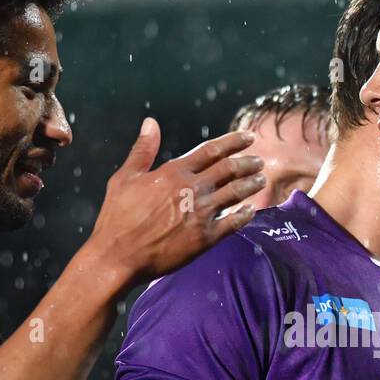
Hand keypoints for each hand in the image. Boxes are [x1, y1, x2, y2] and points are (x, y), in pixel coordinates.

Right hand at [88, 118, 263, 282]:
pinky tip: (251, 210)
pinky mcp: (206, 238)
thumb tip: (150, 123)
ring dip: (252, 184)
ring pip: (236, 193)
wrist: (119, 256)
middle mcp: (192, 189)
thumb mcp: (125, 178)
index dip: (234, 141)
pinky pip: (233, 223)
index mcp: (174, 172)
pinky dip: (245, 215)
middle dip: (248, 162)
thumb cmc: (117, 218)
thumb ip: (143, 150)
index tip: (249, 137)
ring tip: (262, 179)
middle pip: (230, 169)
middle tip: (260, 160)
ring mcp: (201, 214)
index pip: (212, 150)